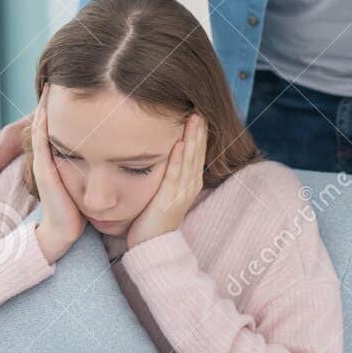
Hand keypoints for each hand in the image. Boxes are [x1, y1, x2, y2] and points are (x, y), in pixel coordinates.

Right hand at [29, 85, 85, 262]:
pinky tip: (45, 107)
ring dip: (45, 105)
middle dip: (52, 98)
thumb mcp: (85, 181)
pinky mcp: (44, 170)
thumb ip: (93, 164)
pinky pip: (41, 140)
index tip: (72, 81)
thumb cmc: (79, 210)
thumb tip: (116, 149)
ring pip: (42, 126)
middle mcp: (47, 157)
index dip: (63, 104)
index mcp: (58, 158)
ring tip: (51, 82)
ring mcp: (44, 162)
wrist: (65, 233)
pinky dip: (43, 123)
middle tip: (57, 74)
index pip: (59, 124)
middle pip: (47, 120)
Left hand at [126, 113, 207, 250]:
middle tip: (198, 107)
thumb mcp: (164, 189)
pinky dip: (178, 159)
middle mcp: (190, 185)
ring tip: (194, 118)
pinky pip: (175, 176)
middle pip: (197, 152)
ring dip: (192, 138)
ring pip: (190, 160)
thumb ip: (167, 172)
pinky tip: (180, 144)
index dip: (199, 132)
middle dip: (198, 129)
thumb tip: (160, 150)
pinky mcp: (170, 201)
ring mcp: (182, 193)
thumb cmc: (153, 216)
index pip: (197, 151)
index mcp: (190, 181)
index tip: (198, 111)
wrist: (152, 245)